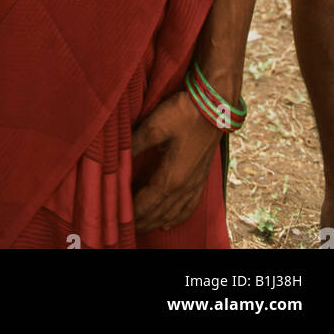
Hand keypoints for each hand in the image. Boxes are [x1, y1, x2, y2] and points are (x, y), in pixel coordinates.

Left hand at [131, 92, 221, 233]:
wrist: (216, 106)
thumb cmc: (185, 113)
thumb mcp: (154, 125)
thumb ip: (135, 144)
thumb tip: (117, 158)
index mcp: (172, 177)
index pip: (147, 203)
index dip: (132, 212)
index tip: (117, 218)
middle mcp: (185, 186)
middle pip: (160, 212)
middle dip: (142, 221)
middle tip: (125, 228)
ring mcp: (195, 183)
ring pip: (174, 213)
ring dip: (158, 221)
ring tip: (143, 227)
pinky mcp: (201, 177)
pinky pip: (190, 206)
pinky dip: (178, 217)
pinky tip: (170, 221)